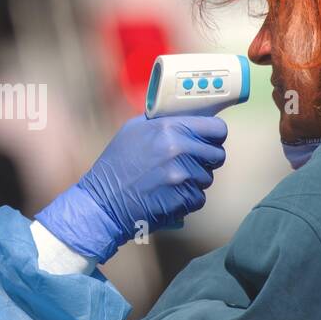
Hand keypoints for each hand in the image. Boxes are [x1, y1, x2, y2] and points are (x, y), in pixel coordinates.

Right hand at [35, 114, 227, 261]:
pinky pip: (199, 197)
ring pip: (208, 177)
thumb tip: (188, 117)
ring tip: (171, 180)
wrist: (103, 203)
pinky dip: (188, 199)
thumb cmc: (116, 165)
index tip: (210, 139)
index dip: (215, 135)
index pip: (216, 128)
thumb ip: (163, 122)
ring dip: (195, 180)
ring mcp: (182, 176)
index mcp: (169, 128)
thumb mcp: (133, 130)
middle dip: (206, 159)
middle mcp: (179, 150)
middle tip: (189, 162)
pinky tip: (168, 195)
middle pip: (217, 154)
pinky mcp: (183, 199)